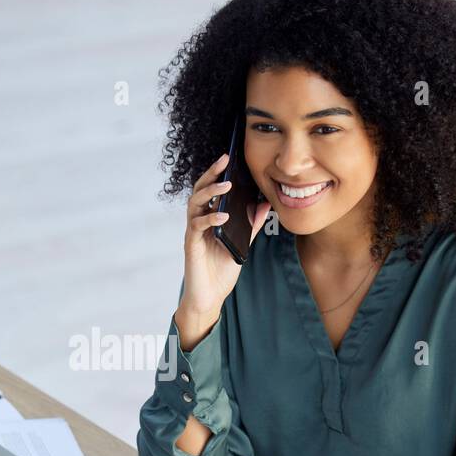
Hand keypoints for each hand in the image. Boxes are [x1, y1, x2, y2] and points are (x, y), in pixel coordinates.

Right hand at [175, 153, 271, 347]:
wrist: (210, 297)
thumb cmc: (221, 271)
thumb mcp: (242, 244)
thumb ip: (251, 225)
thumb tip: (265, 204)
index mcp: (209, 219)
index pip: (211, 190)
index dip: (218, 173)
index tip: (230, 158)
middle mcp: (199, 222)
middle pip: (200, 190)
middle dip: (211, 174)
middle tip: (224, 160)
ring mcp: (193, 233)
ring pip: (194, 204)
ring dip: (209, 193)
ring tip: (226, 185)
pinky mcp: (191, 245)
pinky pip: (197, 226)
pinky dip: (209, 219)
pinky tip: (222, 216)